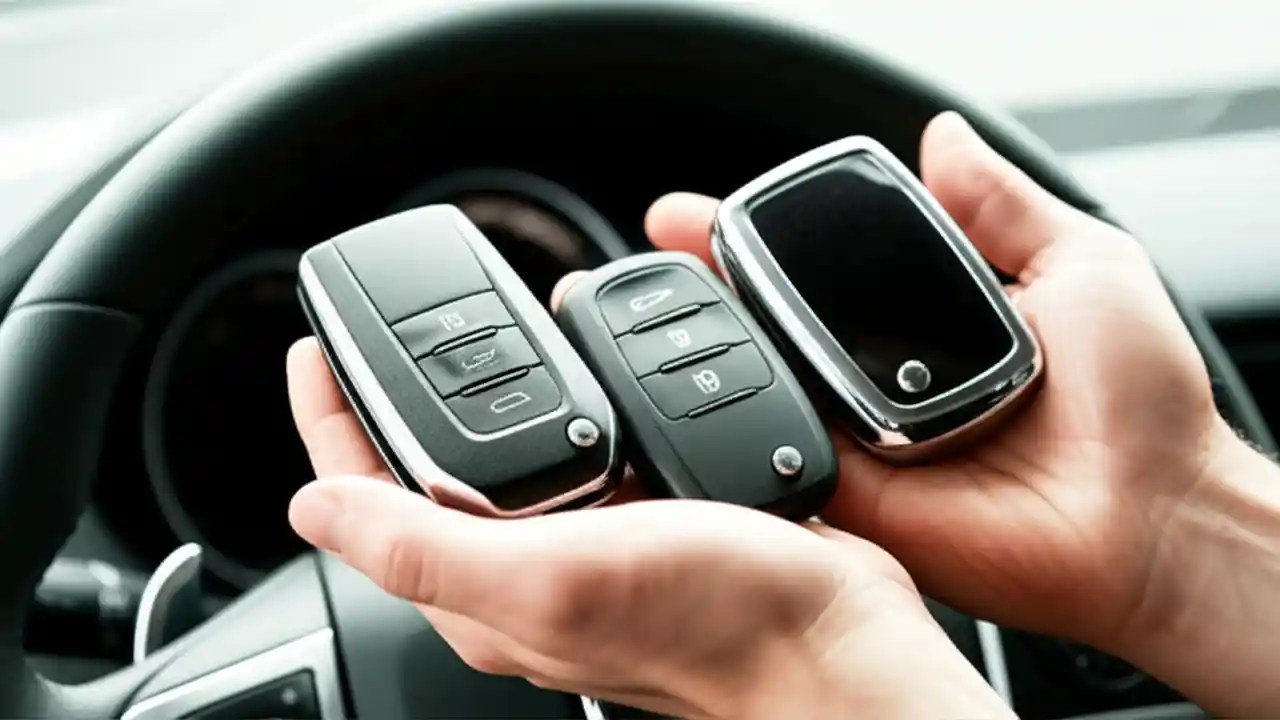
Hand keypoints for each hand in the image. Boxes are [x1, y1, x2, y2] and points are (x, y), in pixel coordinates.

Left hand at [284, 338, 1009, 718]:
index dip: (328, 422)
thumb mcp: (554, 575)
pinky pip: (569, 462)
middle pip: (417, 484)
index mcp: (479, 593)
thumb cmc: (715, 623)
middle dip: (382, 412)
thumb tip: (313, 511)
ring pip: (493, 469)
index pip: (363, 502)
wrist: (831, 635)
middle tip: (369, 346)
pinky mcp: (635, 526)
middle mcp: (520, 575)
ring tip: (449, 351)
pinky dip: (549, 416)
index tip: (316, 353)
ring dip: (461, 409)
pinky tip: (567, 385)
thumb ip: (424, 544)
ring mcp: (578, 551)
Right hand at [648, 111, 1279, 712]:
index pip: (818, 269)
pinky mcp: (853, 502)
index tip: (699, 215)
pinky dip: (733, 444)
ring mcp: (861, 444)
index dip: (758, 239)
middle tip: (656, 255)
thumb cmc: (1140, 403)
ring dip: (706, 357)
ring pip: (763, 393)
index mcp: (923, 320)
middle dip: (706, 290)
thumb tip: (943, 139)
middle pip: (775, 329)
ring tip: (648, 317)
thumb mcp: (1081, 265)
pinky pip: (779, 467)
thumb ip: (1002, 206)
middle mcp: (881, 380)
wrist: (1151, 517)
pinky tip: (684, 408)